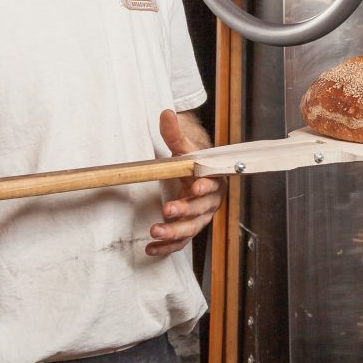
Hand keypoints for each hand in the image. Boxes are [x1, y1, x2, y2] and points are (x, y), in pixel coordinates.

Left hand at [147, 110, 224, 257]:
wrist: (193, 176)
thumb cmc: (191, 162)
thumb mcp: (183, 147)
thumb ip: (174, 134)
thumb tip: (167, 113)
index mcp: (212, 180)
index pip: (212, 184)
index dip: (205, 186)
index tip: (194, 187)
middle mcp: (209, 202)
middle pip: (201, 210)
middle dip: (185, 211)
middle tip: (168, 209)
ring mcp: (199, 218)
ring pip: (191, 229)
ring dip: (174, 232)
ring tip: (155, 232)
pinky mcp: (187, 230)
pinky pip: (180, 243)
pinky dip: (166, 248)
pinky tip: (150, 249)